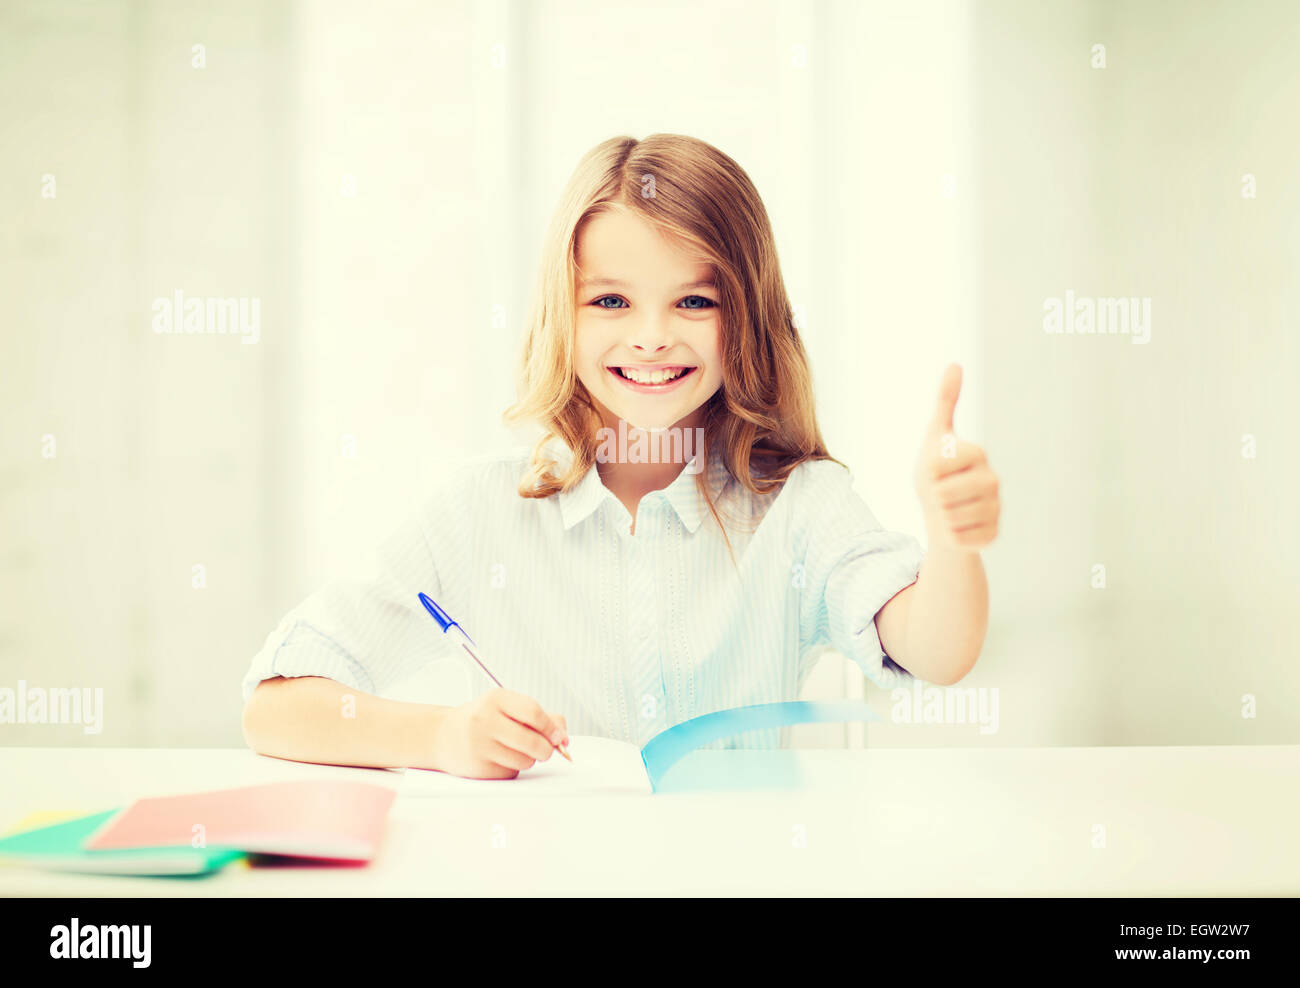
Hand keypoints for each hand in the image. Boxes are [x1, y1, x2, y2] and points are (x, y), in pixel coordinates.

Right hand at [430, 688, 568, 779]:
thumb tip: (563, 737)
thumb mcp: (507, 707)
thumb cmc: (483, 718)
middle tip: (546, 750)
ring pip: (525, 761)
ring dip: (529, 759)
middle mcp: (485, 720)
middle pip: (532, 742)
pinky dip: (512, 768)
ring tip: (515, 750)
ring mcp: (479, 745)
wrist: (443, 735)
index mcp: (495, 699)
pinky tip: (499, 758)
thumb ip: (540, 716)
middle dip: (547, 749)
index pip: (533, 712)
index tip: (559, 737)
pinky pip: (511, 773)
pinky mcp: (478, 768)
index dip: (552, 727)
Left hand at [913, 363, 999, 551]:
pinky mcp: (993, 535)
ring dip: (939, 517)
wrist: (941, 513)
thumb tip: (956, 363)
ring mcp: (996, 509)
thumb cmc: (936, 473)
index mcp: (978, 454)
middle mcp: (993, 481)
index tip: (935, 470)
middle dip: (932, 496)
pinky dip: (949, 536)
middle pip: (943, 494)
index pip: (939, 465)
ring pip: (950, 518)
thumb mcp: (935, 437)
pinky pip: (958, 539)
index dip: (928, 470)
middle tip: (940, 493)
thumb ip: (945, 401)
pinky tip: (957, 527)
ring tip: (947, 509)